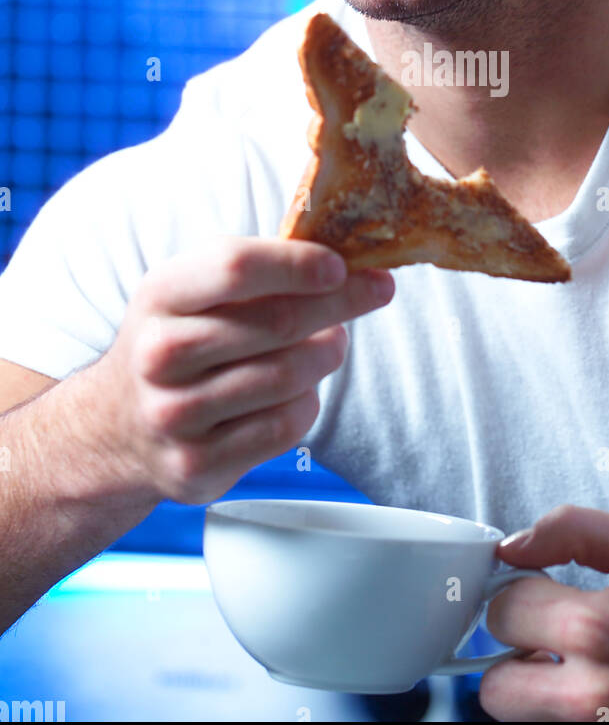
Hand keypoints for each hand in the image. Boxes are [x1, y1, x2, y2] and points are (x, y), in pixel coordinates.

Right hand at [84, 236, 393, 505]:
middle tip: (376, 290)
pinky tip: (299, 390)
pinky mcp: (196, 465)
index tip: (342, 264)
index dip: (298, 263)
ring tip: (329, 343)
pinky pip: (285, 427)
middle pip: (278, 322)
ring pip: (289, 377)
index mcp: (160, 296)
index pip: (236, 267)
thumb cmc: (178, 340)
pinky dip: (307, 403)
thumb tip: (345, 259)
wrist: (116, 425)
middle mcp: (159, 355)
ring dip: (326, 354)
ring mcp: (175, 415)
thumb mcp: (193, 291)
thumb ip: (256, 272)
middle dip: (341, 302)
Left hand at [480, 505, 608, 720]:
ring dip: (531, 688)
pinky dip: (554, 711)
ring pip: (516, 717)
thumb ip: (572, 529)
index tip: (547, 592)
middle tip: (552, 637)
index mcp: (597, 630)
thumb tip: (510, 547)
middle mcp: (589, 696)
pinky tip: (587, 691)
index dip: (523, 592)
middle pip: (493, 683)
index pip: (504, 608)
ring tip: (569, 667)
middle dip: (518, 653)